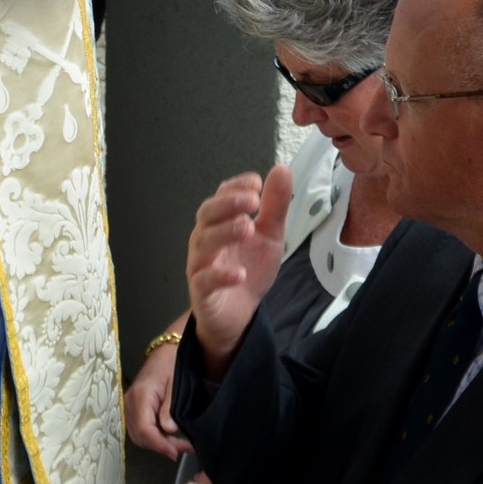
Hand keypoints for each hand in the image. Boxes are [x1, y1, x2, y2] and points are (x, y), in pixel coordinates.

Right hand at [124, 331, 191, 460]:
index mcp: (141, 396)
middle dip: (160, 446)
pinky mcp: (133, 405)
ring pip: (138, 435)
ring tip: (177, 445)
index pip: (144, 430)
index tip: (175, 452)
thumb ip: (170, 408)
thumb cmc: (173, 362)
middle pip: (139, 436)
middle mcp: (130, 402)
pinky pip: (139, 427)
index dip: (159, 444)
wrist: (167, 348)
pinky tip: (167, 437)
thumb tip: (168, 431)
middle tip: (181, 449)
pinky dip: (152, 436)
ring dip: (156, 443)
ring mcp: (129, 404)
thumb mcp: (176, 385)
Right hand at [186, 166, 292, 377]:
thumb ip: (275, 205)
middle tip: (252, 201)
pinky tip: (240, 273)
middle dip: (228, 204)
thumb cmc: (250, 267)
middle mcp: (205, 238)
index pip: (221, 196)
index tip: (256, 183)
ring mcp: (200, 265)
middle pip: (206, 214)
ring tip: (248, 228)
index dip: (235, 187)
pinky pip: (205, 280)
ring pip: (203, 243)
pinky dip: (220, 276)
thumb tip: (282, 169)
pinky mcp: (202, 292)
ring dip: (225, 232)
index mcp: (220, 221)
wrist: (239, 314)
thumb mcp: (270, 235)